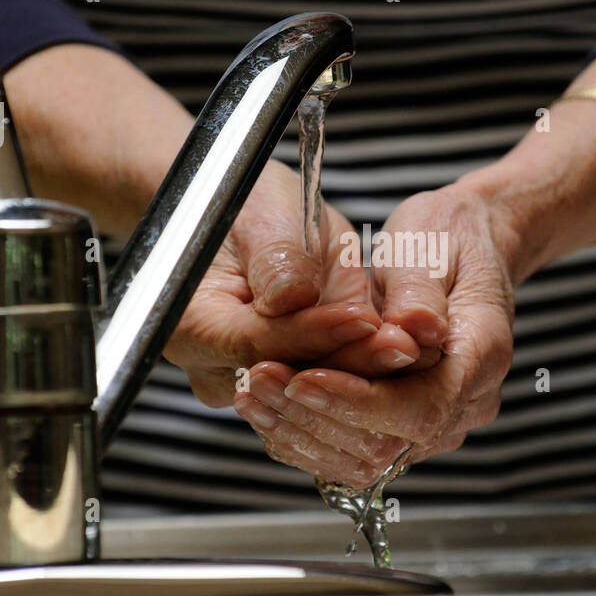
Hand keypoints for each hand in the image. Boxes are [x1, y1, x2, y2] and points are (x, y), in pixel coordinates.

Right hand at [4, 44, 419, 407]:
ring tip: (409, 348)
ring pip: (308, 388)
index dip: (313, 333)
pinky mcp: (280, 384)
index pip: (254, 340)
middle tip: (403, 345)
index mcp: (186, 320)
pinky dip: (358, 369)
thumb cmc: (248, 208)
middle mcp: (211, 366)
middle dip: (347, 361)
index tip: (363, 319)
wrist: (244, 223)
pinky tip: (397, 353)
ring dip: (360, 370)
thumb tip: (294, 298)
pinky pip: (319, 385)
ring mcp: (244, 382)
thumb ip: (277, 261)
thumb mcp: (264, 215)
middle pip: (284, 377)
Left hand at [234, 184, 515, 485]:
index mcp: (481, 356)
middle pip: (389, 445)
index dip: (356, 401)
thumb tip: (415, 327)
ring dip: (303, 434)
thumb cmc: (449, 238)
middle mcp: (467, 403)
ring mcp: (440, 421)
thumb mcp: (433, 244)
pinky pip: (359, 450)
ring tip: (252, 395)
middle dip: (316, 418)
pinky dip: (309, 436)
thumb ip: (420, 291)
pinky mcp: (408, 425)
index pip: (420, 408)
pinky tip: (269, 409)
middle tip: (258, 379)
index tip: (302, 377)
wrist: (467, 247)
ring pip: (368, 459)